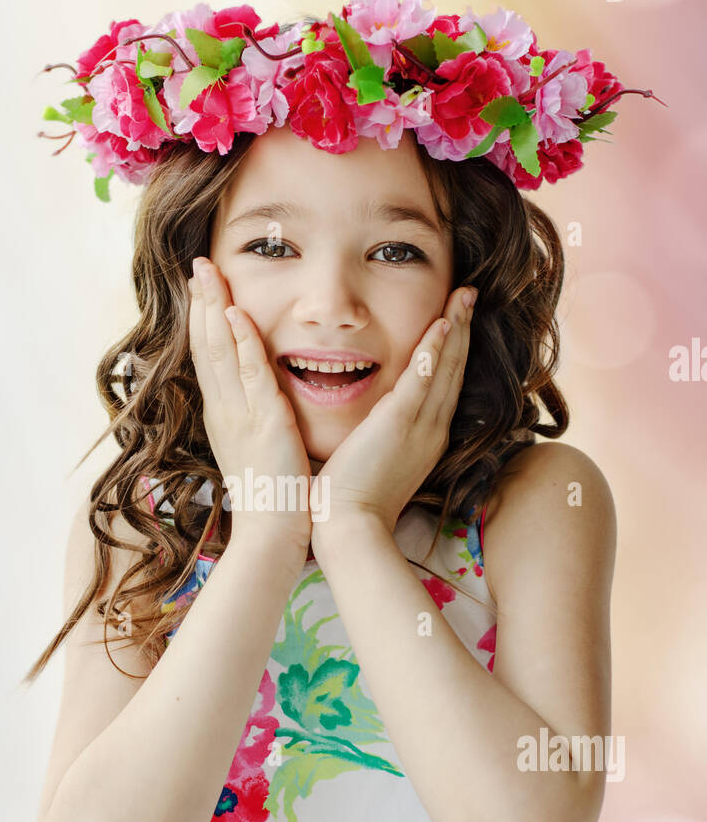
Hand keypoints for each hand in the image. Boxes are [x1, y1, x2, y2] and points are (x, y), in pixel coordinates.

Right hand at [187, 256, 312, 556]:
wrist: (273, 532)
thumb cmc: (273, 495)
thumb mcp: (257, 446)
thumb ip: (256, 417)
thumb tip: (260, 397)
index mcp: (223, 414)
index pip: (209, 355)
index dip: (203, 318)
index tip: (202, 286)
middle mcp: (224, 409)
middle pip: (205, 344)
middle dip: (201, 301)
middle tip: (198, 262)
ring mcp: (239, 414)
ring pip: (219, 351)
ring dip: (213, 307)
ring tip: (208, 272)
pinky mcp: (264, 422)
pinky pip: (249, 373)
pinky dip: (240, 341)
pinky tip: (234, 313)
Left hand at [311, 285, 476, 545]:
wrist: (351, 528)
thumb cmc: (354, 502)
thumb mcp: (378, 462)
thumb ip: (381, 439)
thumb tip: (373, 426)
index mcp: (425, 438)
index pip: (444, 385)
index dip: (454, 351)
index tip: (456, 321)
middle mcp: (431, 429)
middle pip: (453, 369)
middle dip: (463, 329)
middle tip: (470, 294)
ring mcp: (419, 425)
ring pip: (445, 367)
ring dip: (455, 327)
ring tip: (464, 295)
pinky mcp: (399, 423)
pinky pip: (423, 379)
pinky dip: (435, 350)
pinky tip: (443, 322)